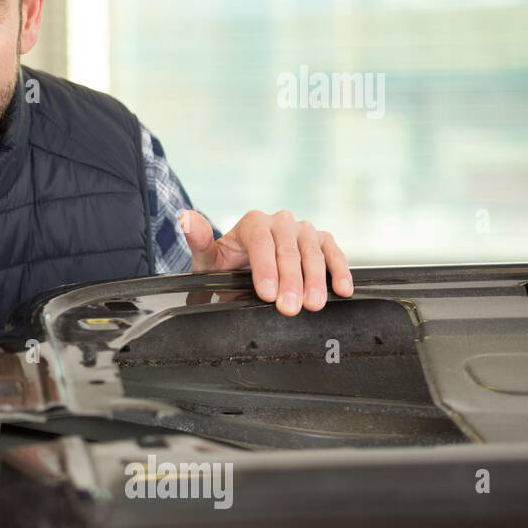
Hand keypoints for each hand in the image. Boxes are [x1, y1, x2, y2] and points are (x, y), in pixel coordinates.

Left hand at [180, 209, 353, 314]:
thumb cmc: (226, 265)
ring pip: (313, 253)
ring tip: (313, 305)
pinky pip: (334, 253)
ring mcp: (303, 231)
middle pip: (288, 250)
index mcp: (254, 222)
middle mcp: (281, 222)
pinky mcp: (322, 242)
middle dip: (290, 281)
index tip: (267, 294)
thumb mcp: (208, 258)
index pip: (261, 242)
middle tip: (289, 308)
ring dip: (315, 280)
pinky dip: (340, 271)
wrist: (244, 269)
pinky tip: (342, 290)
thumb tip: (185, 219)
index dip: (265, 268)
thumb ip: (198, 241)